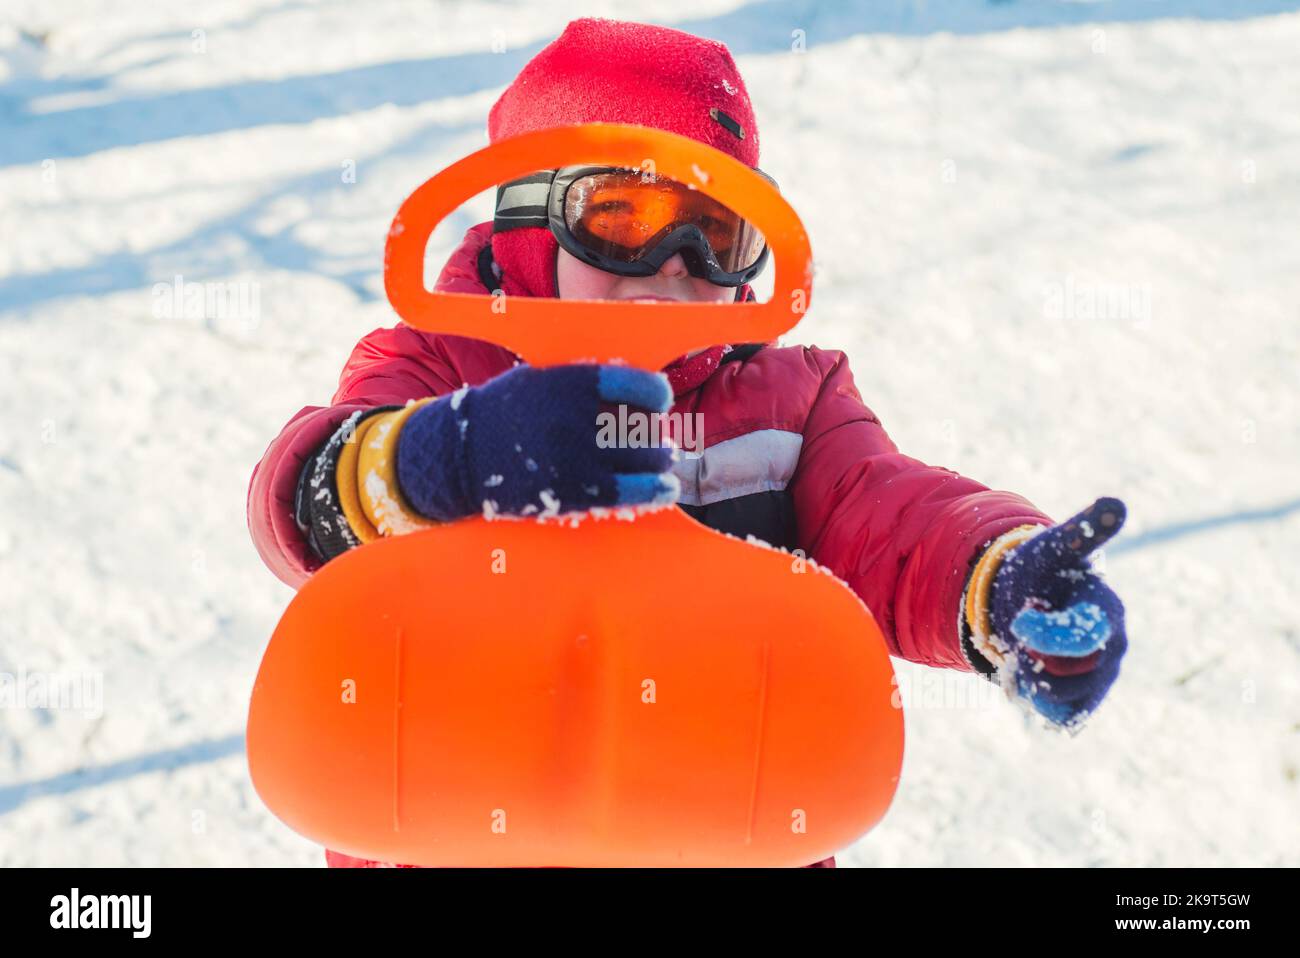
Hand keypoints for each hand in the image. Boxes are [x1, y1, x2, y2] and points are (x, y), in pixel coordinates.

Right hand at [396, 364, 677, 520]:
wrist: (461, 455)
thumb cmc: (506, 412)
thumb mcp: (541, 379)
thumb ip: (585, 383)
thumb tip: (637, 392)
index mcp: (571, 382)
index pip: (637, 385)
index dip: (656, 395)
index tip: (659, 401)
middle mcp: (578, 418)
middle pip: (644, 427)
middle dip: (657, 434)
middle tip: (659, 439)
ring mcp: (577, 457)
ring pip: (644, 459)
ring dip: (660, 461)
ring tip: (662, 461)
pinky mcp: (575, 492)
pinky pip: (630, 492)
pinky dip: (656, 490)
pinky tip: (666, 488)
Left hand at [989, 497, 1127, 728]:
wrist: (1026, 598)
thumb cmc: (1043, 569)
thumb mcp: (1055, 546)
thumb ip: (1083, 529)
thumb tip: (1116, 504)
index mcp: (1107, 610)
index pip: (1082, 636)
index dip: (1044, 632)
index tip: (1018, 619)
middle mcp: (1112, 648)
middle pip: (1064, 674)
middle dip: (1033, 655)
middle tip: (1022, 632)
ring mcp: (1100, 678)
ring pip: (1056, 698)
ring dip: (1029, 675)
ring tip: (1026, 647)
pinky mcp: (1083, 701)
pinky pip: (1058, 717)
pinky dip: (1034, 700)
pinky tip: (1027, 672)